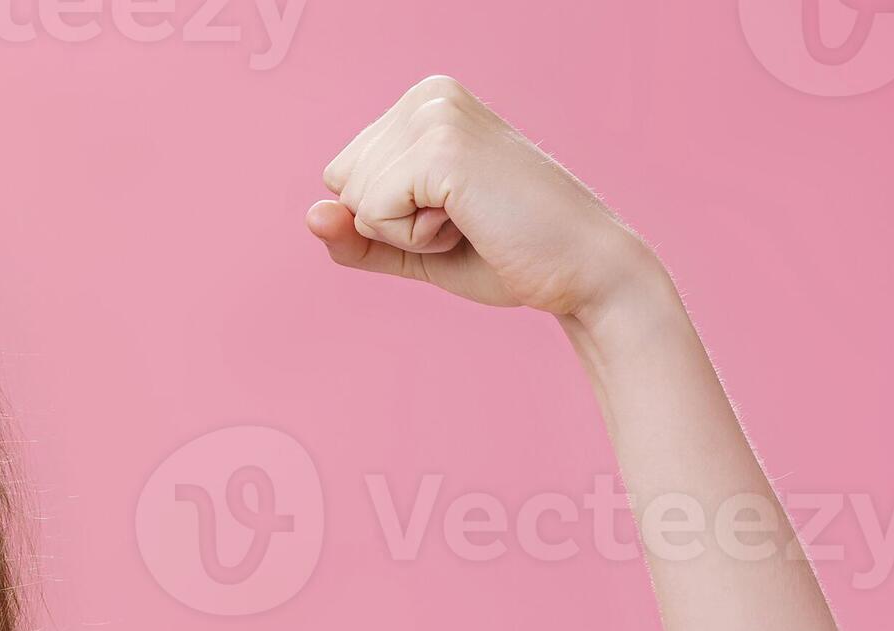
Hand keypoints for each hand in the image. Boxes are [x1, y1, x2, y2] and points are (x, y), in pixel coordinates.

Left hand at [306, 78, 660, 323]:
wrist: (584, 272)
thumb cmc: (513, 256)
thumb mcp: (418, 247)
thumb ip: (360, 236)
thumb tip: (309, 215)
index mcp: (427, 102)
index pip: (346, 173)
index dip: (391, 217)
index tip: (459, 215)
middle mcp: (429, 95)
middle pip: (342, 182)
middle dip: (395, 223)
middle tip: (470, 223)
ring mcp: (434, 115)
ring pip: (354, 198)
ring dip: (408, 233)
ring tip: (474, 222)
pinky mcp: (439, 149)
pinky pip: (372, 212)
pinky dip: (416, 239)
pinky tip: (470, 225)